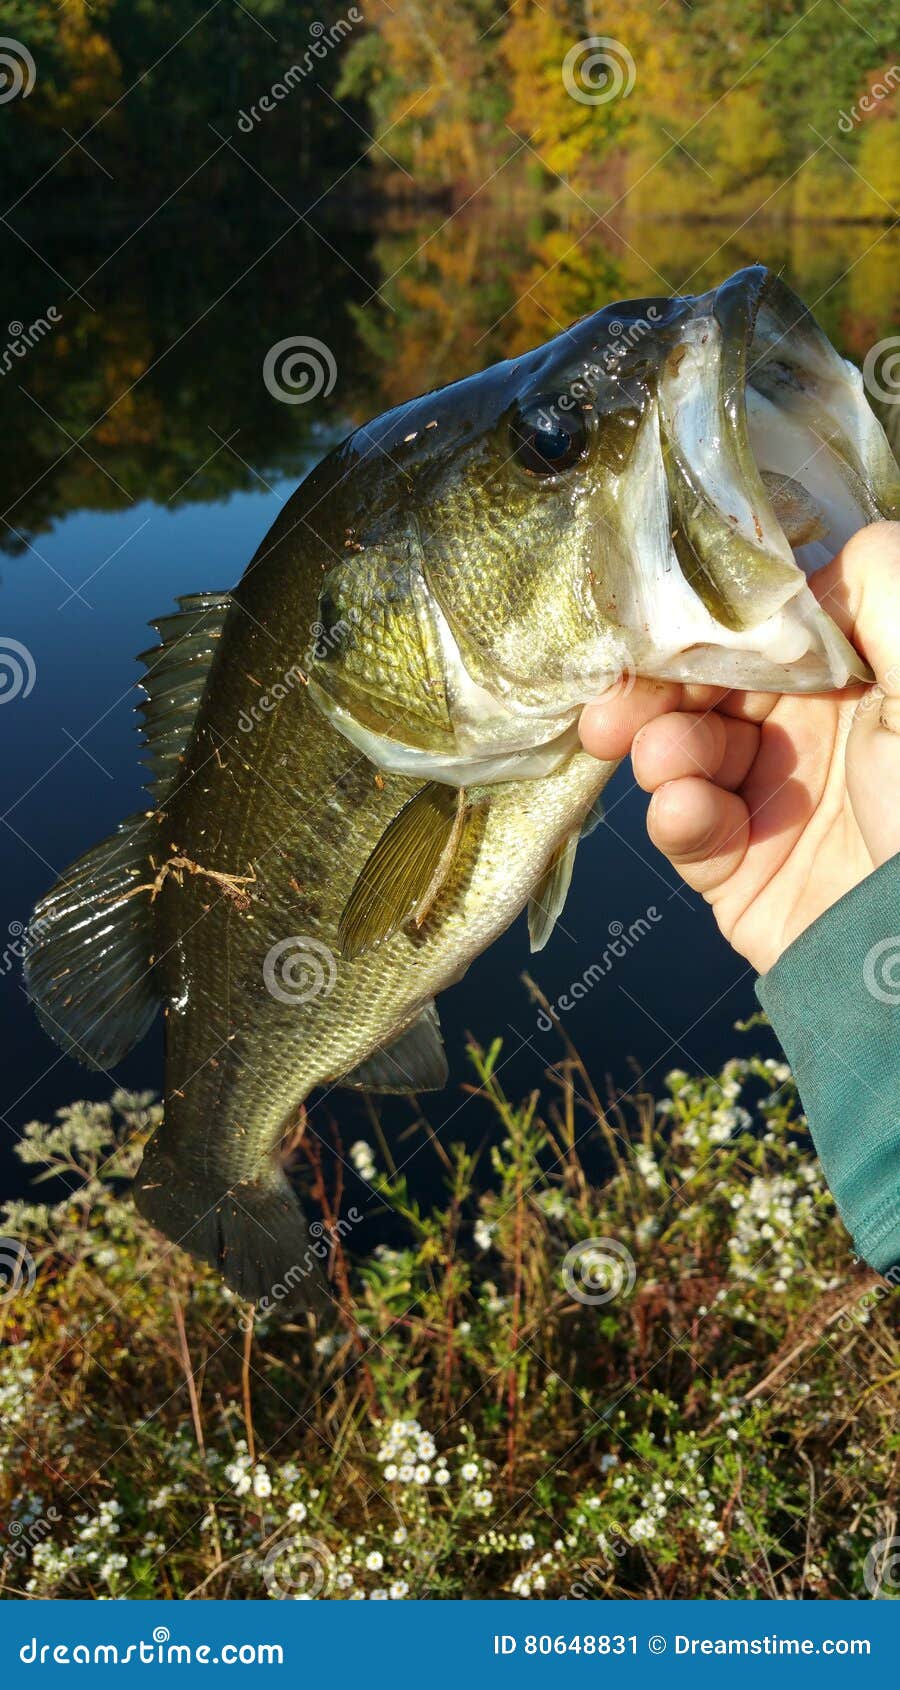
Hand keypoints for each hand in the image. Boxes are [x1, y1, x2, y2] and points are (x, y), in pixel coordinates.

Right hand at [579, 522, 899, 975]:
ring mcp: (774, 804)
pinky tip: (689, 812)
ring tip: (664, 761)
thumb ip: (880, 585)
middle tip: (612, 704)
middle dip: (654, 689)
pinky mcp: (743, 875)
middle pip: (704, 688)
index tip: (651, 626)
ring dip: (663, 749)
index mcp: (857, 676)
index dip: (701, 625)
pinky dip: (677, 816)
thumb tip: (804, 567)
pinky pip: (688, 832)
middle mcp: (813, 732)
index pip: (756, 630)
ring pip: (684, 754)